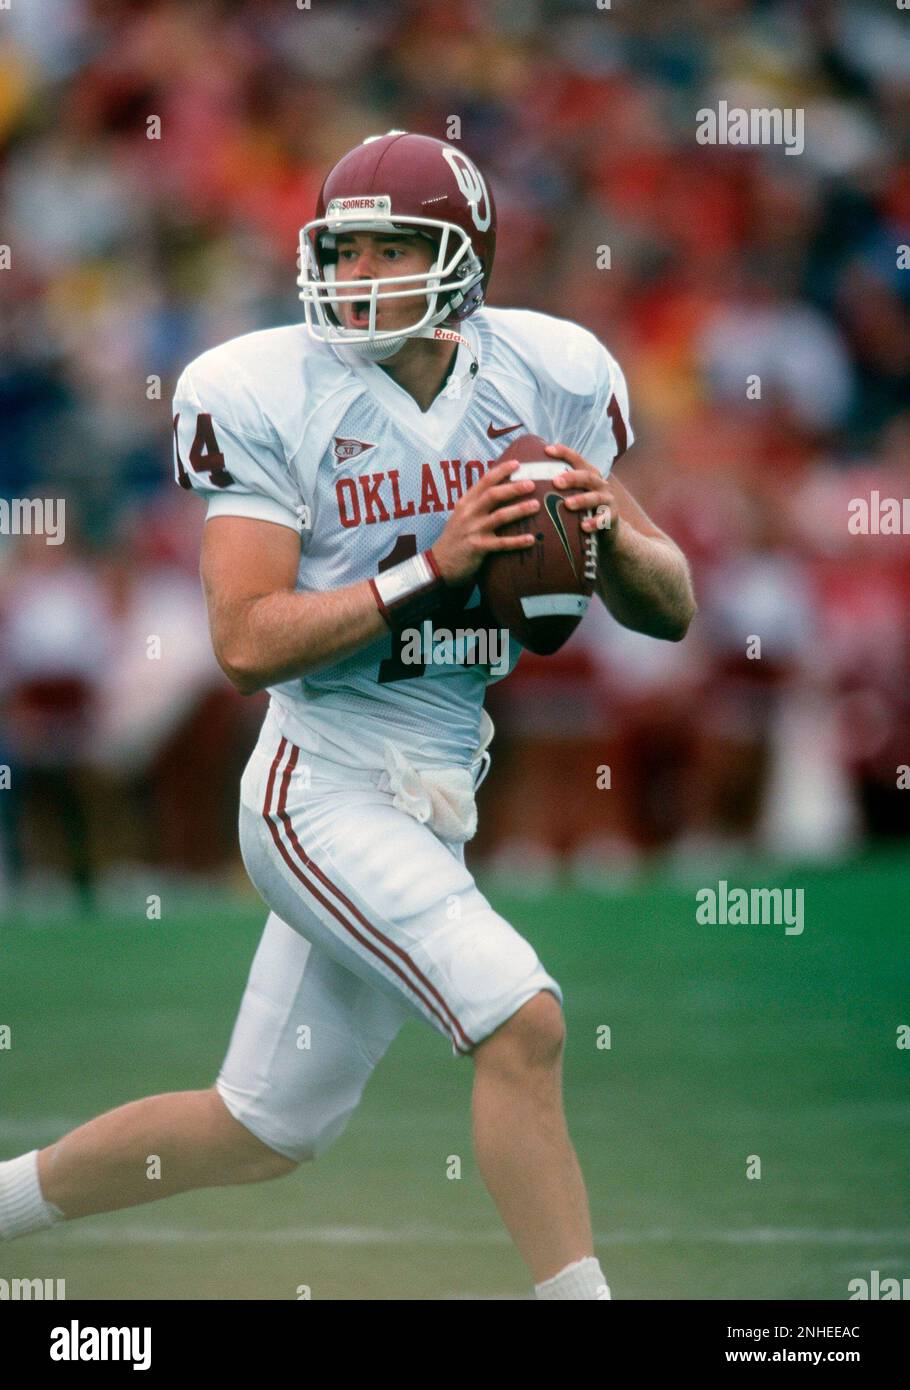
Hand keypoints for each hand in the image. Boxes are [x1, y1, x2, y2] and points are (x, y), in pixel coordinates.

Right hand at [432, 459, 539, 583]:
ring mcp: (473, 530)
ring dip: (519, 510)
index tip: (518, 464)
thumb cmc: (456, 538)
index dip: (501, 471)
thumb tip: (501, 490)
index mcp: (466, 502)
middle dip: (513, 488)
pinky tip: (531, 539)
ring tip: (536, 506)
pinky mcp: (477, 547)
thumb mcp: (462, 515)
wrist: (439, 563)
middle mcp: (469, 513)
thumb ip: (478, 503)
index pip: (484, 481)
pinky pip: (501, 543)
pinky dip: (517, 541)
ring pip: (499, 516)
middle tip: (532, 484)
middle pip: (493, 495)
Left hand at [545, 443, 617, 549]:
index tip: (547, 450)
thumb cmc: (583, 510)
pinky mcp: (612, 517)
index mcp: (589, 475)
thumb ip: (558, 487)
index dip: (564, 453)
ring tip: (567, 505)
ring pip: (595, 497)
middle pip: (587, 476)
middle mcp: (599, 484)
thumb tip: (526, 479)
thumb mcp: (573, 494)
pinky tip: (584, 527)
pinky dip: (594, 523)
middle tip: (556, 482)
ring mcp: (607, 500)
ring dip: (581, 500)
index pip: (577, 459)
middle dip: (572, 478)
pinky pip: (604, 519)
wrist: (608, 530)